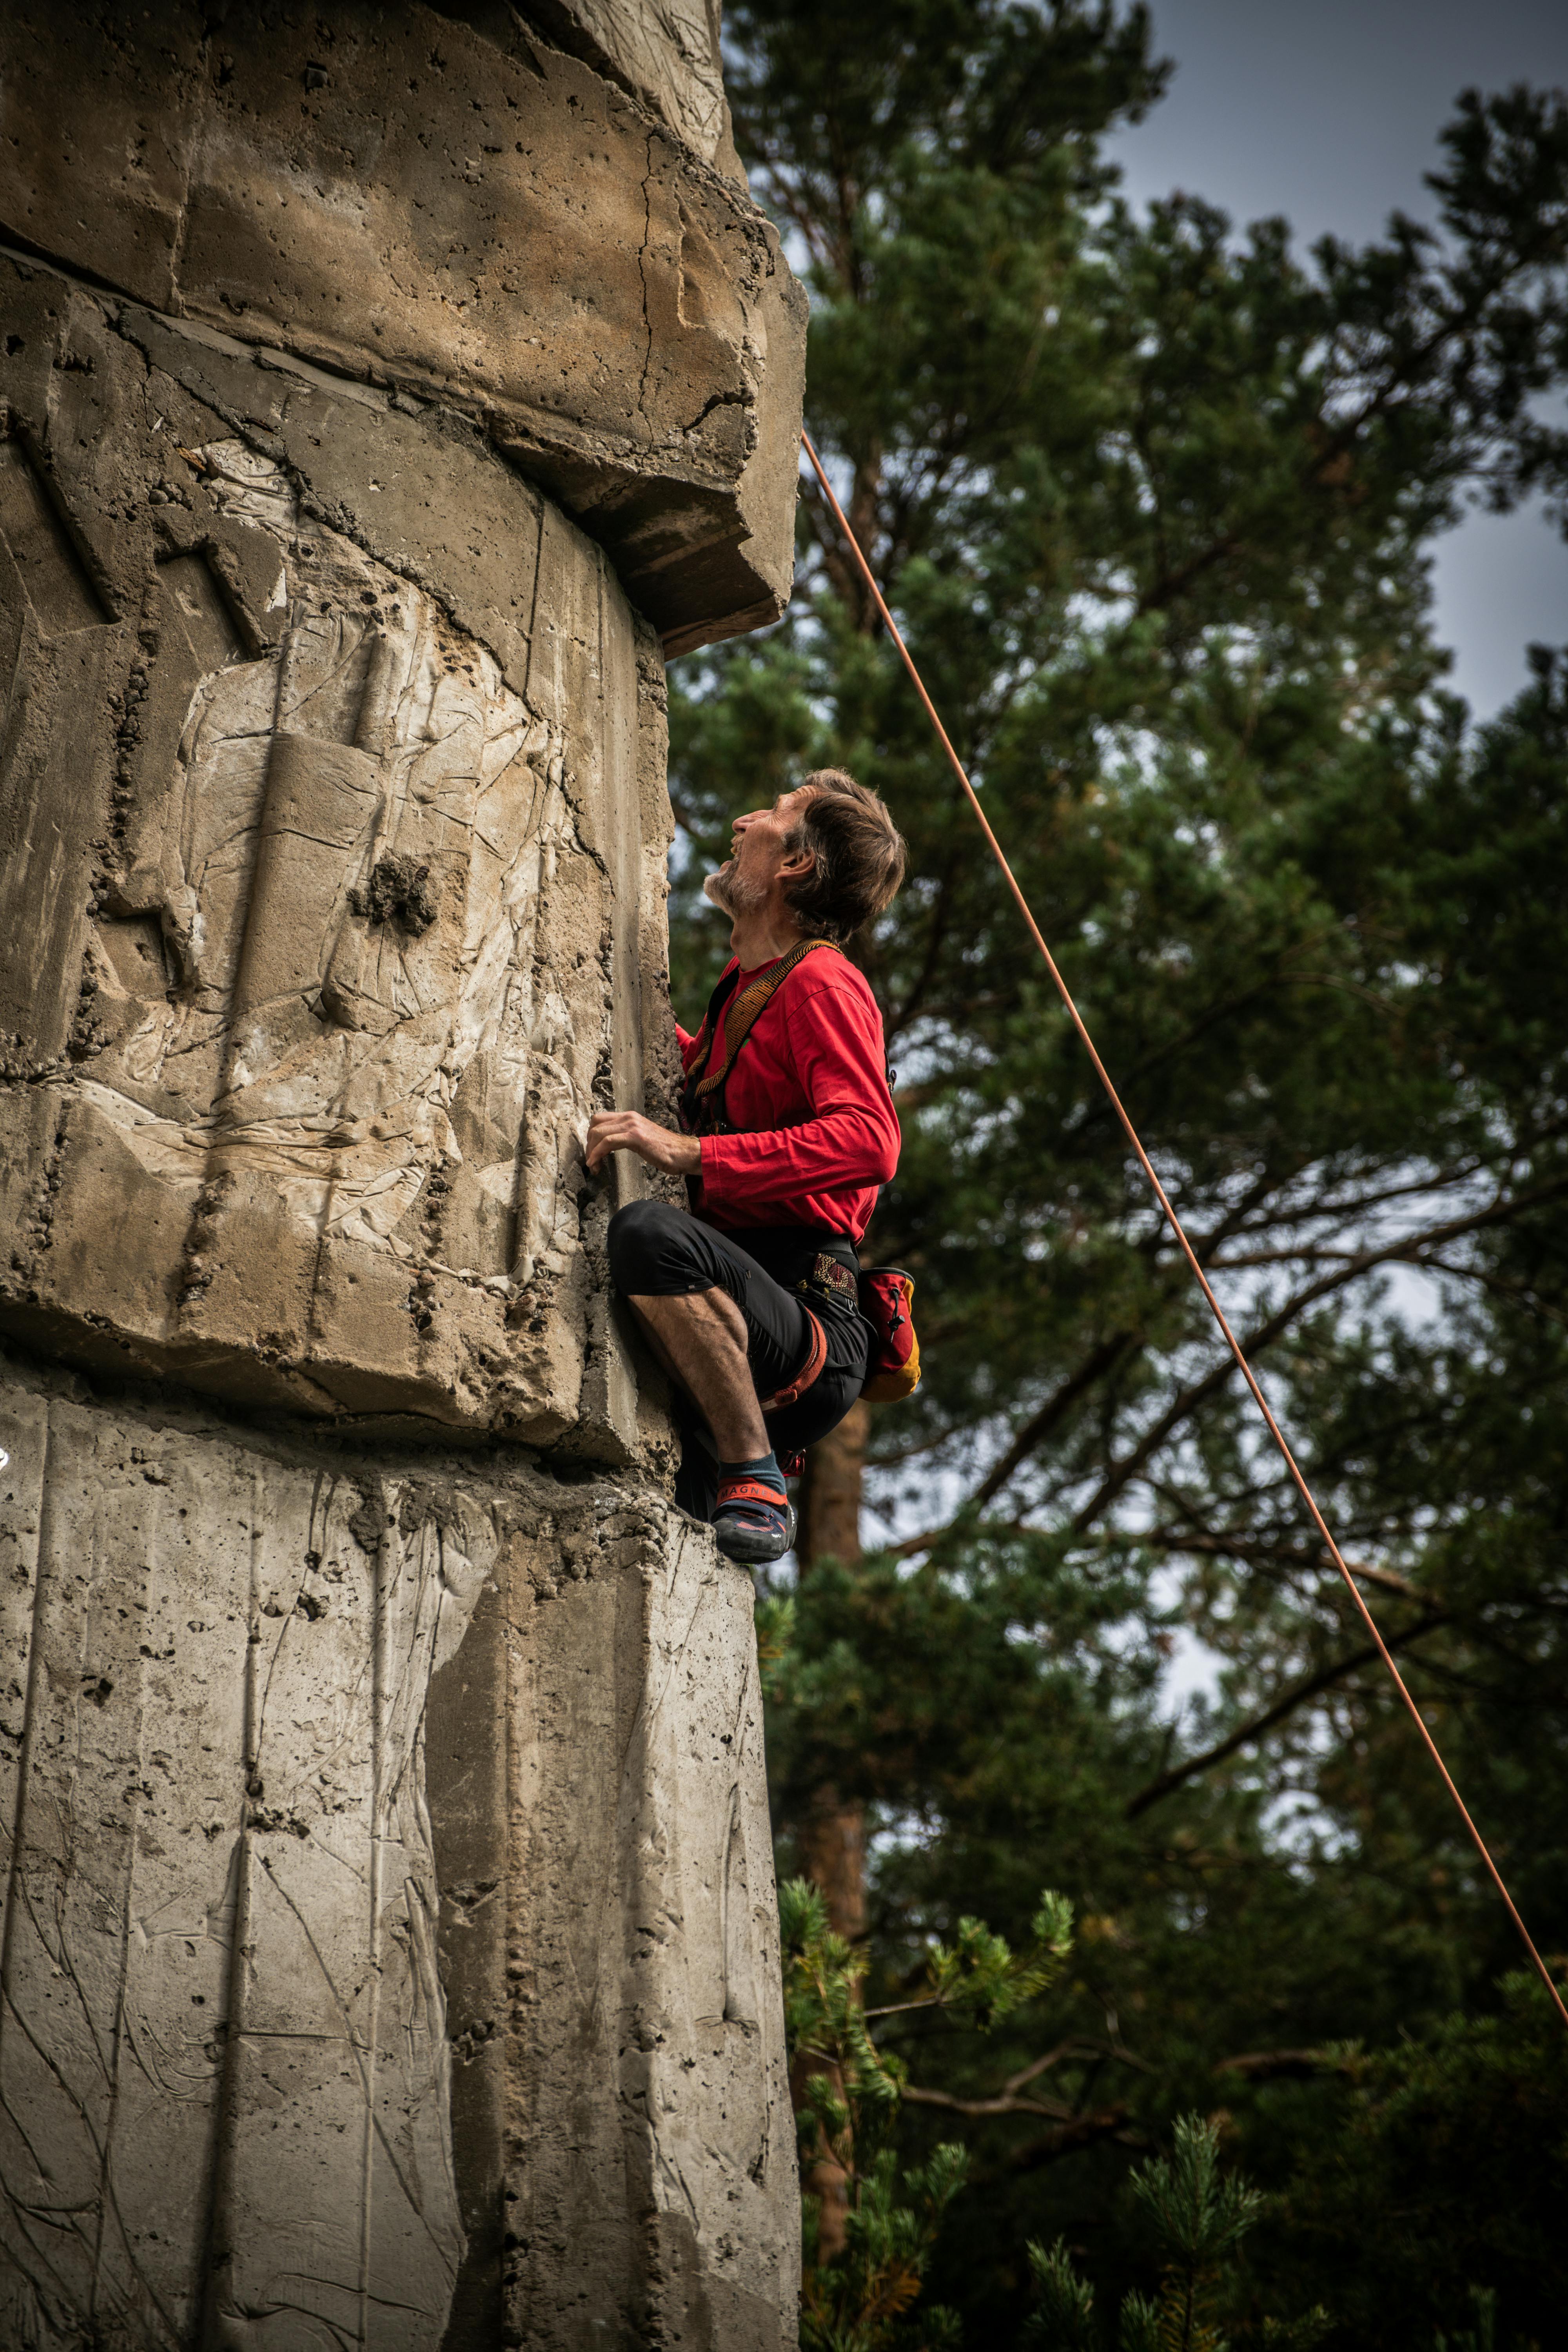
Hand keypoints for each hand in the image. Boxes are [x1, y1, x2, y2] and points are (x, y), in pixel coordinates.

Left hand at [585, 1110, 700, 1175]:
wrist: (683, 1153)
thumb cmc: (666, 1151)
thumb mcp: (641, 1139)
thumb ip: (627, 1137)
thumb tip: (611, 1145)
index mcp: (630, 1117)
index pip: (600, 1120)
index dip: (592, 1136)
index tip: (592, 1153)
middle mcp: (629, 1117)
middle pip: (595, 1124)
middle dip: (589, 1144)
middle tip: (591, 1161)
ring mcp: (632, 1125)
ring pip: (599, 1132)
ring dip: (591, 1151)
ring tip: (593, 1166)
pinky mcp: (635, 1136)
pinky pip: (607, 1142)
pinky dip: (597, 1153)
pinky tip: (596, 1163)